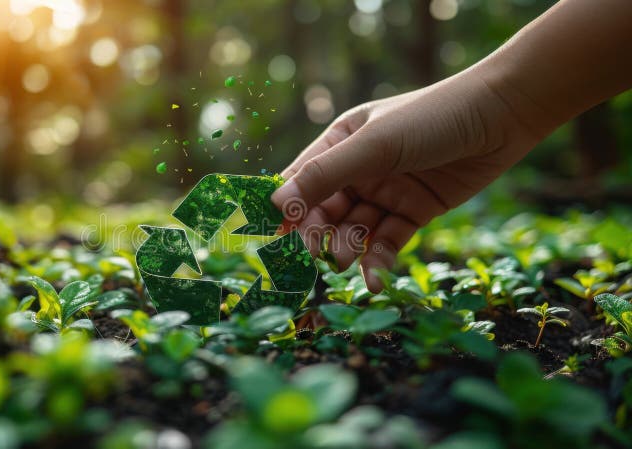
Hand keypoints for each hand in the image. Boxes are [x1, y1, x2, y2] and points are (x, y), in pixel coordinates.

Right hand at [271, 70, 543, 291]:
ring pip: (354, 230)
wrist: (502, 116)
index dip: (287, 208)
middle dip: (318, 234)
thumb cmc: (431, 118)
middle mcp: (359, 169)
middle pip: (325, 210)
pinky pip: (387, 242)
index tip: (274, 238)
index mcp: (341, 142)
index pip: (301, 179)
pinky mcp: (414, 212)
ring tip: (346, 261)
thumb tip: (275, 203)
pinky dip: (379, 262)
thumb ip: (325, 175)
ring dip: (347, 248)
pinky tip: (374, 280)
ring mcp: (386, 192)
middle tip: (315, 256)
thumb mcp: (374, 146)